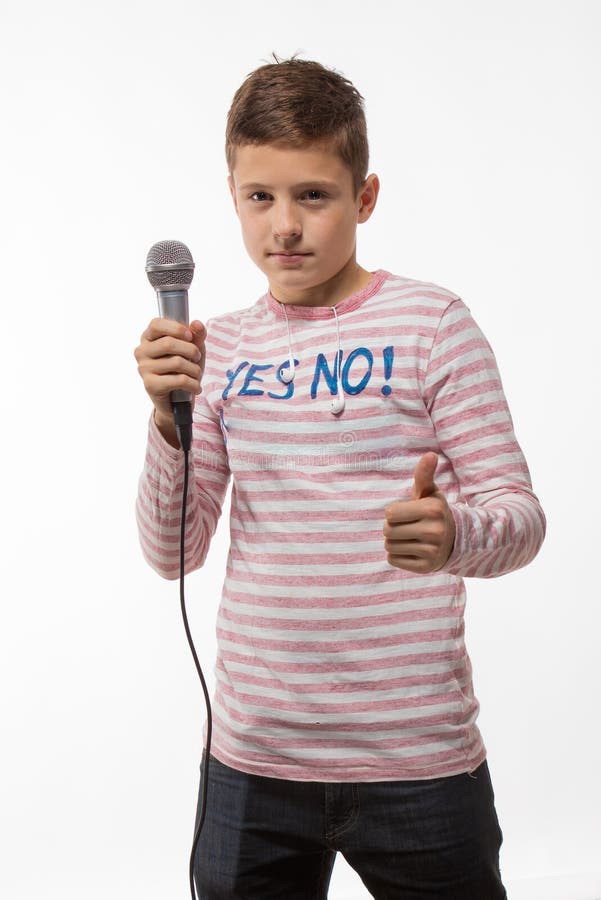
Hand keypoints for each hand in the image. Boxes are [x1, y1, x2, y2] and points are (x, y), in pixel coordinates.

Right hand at [134, 317, 205, 445]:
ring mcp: (143, 368)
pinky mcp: (150, 385)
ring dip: (194, 369)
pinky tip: (196, 387)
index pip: (156, 324)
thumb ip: (196, 335)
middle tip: (197, 358)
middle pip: (169, 343)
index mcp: (148, 338)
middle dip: (191, 350)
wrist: (177, 402)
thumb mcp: (192, 350)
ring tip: (197, 374)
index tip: (190, 337)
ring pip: (176, 362)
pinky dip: (193, 383)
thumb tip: (197, 324)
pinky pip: (179, 379)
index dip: (176, 328)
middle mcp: (141, 352)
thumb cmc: (183, 370)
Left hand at [383, 452, 454, 572]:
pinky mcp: (425, 567)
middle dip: (392, 527)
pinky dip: (397, 555)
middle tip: (408, 526)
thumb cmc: (434, 511)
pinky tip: (411, 549)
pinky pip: (393, 560)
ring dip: (394, 541)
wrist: (454, 541)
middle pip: (387, 530)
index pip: (390, 513)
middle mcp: (434, 531)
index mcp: (433, 510)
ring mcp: (431, 552)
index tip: (407, 512)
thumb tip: (430, 454)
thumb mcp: (430, 492)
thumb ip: (424, 474)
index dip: (394, 512)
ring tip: (410, 537)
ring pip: (389, 546)